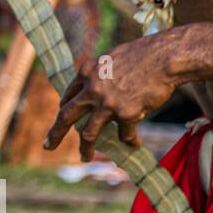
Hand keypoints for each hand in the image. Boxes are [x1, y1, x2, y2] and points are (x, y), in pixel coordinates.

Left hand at [44, 36, 180, 159]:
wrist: (164, 58)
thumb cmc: (142, 55)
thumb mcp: (110, 58)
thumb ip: (99, 74)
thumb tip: (93, 87)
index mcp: (86, 72)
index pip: (69, 95)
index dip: (65, 107)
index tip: (62, 117)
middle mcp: (92, 90)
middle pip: (66, 116)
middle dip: (56, 133)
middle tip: (48, 145)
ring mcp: (107, 103)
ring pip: (89, 134)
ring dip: (85, 149)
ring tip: (84, 158)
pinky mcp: (126, 115)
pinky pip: (125, 135)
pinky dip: (130, 141)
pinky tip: (134, 144)